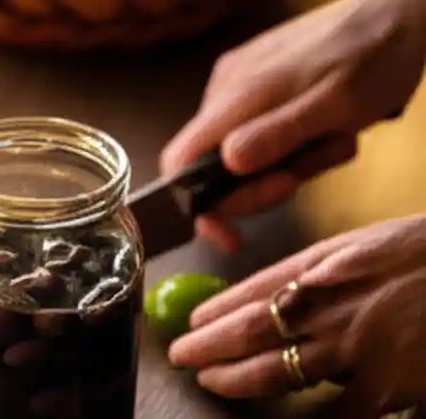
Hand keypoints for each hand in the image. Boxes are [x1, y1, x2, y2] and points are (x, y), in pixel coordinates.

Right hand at [161, 0, 425, 249]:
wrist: (400, 11)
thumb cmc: (375, 57)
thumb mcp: (337, 105)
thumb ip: (280, 135)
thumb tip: (227, 164)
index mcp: (236, 98)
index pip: (180, 166)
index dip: (198, 208)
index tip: (232, 234)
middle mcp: (224, 91)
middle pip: (215, 167)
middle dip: (261, 183)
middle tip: (305, 176)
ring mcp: (238, 83)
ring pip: (242, 153)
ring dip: (287, 163)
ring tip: (332, 141)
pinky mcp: (257, 80)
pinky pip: (259, 130)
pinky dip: (291, 143)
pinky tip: (325, 128)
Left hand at [168, 215, 425, 418]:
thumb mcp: (385, 245)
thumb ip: (341, 273)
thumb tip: (298, 296)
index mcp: (335, 262)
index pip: (258, 287)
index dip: (219, 308)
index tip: (194, 321)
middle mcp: (335, 302)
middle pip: (250, 329)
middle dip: (207, 346)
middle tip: (179, 358)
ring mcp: (358, 345)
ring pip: (276, 370)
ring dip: (237, 381)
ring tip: (211, 384)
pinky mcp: (387, 383)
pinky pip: (342, 414)